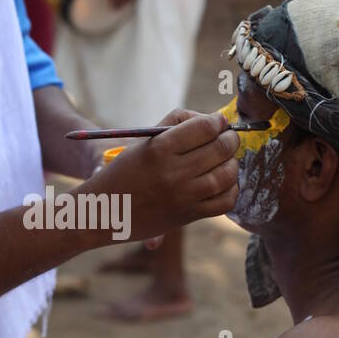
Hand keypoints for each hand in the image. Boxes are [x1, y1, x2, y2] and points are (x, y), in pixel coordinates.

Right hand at [76, 108, 238, 244]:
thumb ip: (177, 123)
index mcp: (159, 148)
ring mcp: (183, 197)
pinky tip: (224, 182)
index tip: (218, 122)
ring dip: (233, 163)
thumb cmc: (126, 169)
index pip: (205, 127)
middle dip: (231, 139)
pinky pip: (224, 201)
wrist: (105, 210)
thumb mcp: (143, 140)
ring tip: (227, 159)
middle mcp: (173, 173)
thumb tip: (213, 121)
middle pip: (220, 149)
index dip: (218, 121)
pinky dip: (231, 189)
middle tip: (229, 137)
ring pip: (226, 175)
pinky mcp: (188, 216)